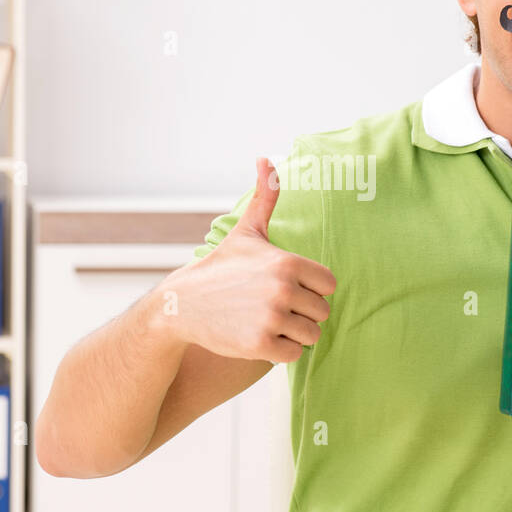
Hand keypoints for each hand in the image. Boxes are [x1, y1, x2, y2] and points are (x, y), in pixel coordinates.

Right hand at [161, 157, 336, 363]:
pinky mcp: (260, 345)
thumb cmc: (221, 267)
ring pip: (310, 336)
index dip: (311, 290)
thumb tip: (266, 157)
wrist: (182, 305)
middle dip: (302, 314)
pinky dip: (281, 351)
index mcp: (287, 262)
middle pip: (322, 313)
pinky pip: (293, 355)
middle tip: (274, 308)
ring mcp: (272, 318)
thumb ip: (266, 197)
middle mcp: (283, 289)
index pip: (329, 285)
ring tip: (267, 322)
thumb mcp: (247, 231)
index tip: (288, 289)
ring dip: (293, 334)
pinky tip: (260, 338)